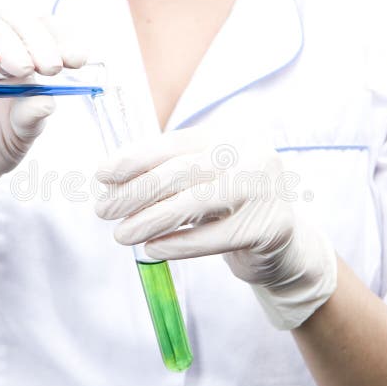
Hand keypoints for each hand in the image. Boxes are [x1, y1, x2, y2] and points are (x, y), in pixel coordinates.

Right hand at [0, 13, 85, 246]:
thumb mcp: (19, 135)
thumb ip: (31, 117)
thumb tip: (46, 102)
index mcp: (21, 51)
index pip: (43, 27)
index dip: (61, 37)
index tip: (78, 59)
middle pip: (14, 19)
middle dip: (38, 40)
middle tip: (51, 68)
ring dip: (5, 41)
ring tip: (22, 68)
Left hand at [94, 128, 336, 328]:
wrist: (285, 246)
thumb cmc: (231, 210)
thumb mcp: (202, 183)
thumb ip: (166, 175)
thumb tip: (110, 179)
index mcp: (232, 136)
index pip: (175, 142)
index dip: (135, 158)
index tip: (101, 175)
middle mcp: (252, 155)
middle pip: (182, 171)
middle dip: (135, 192)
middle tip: (103, 210)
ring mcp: (267, 190)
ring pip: (196, 203)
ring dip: (150, 219)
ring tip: (120, 235)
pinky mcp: (272, 227)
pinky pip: (214, 238)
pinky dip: (178, 244)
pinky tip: (152, 249)